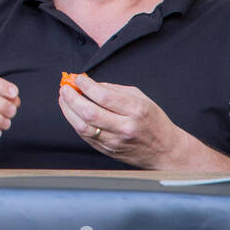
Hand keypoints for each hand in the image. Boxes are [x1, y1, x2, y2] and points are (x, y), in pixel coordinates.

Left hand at [58, 74, 184, 168]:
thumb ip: (114, 89)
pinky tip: (72, 112)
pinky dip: (75, 121)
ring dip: (68, 110)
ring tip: (64, 98)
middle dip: (72, 98)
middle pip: (90, 112)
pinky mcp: (107, 150)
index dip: (87, 86)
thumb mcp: (141, 98)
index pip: (104, 97)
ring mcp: (115, 141)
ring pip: (83, 126)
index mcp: (136, 110)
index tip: (78, 79)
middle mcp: (125, 127)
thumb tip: (90, 83)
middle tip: (65, 88)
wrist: (165, 151)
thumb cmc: (153, 121)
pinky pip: (85, 135)